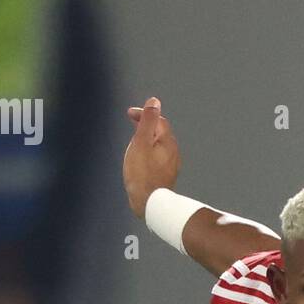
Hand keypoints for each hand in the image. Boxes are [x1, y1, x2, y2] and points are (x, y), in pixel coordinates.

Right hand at [123, 96, 180, 217]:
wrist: (149, 202)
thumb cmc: (142, 174)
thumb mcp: (141, 142)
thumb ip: (148, 121)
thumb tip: (155, 101)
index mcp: (167, 141)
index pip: (158, 120)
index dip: (144, 114)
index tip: (130, 113)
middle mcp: (173, 152)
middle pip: (160, 132)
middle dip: (146, 125)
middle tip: (133, 123)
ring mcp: (171, 164)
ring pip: (159, 145)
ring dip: (147, 139)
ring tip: (134, 140)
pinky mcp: (166, 175)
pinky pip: (158, 157)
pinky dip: (149, 152)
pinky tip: (140, 160)